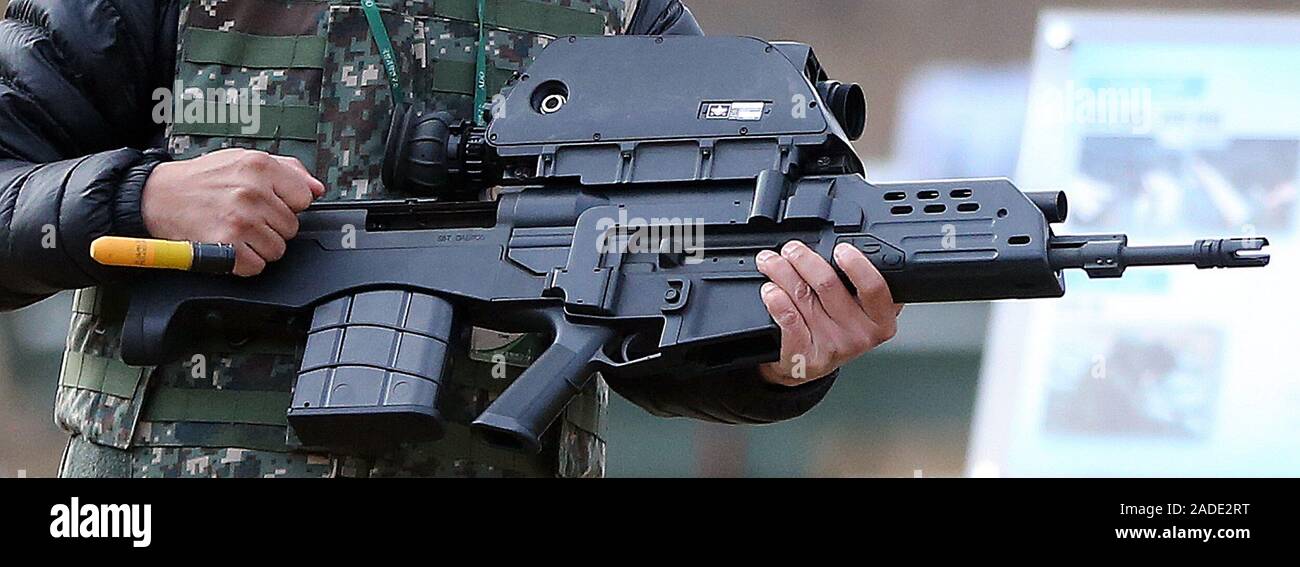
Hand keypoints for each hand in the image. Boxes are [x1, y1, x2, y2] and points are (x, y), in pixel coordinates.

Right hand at [142, 149, 324, 276]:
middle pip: (292, 227)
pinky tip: (229, 245)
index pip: (304, 198)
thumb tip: (316, 188)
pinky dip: (244, 262)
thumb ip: (287, 170)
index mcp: (260, 166)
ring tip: (237, 230)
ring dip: (259, 246)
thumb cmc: (202, 179)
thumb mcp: (243, 159)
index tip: (269, 203)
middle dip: (272, 226)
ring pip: (277, 249)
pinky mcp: (227, 245)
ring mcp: (241, 220)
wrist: (158, 196)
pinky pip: (257, 266)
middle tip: (245, 216)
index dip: (287, 204)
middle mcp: (253, 192)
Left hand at [755, 241, 901, 385]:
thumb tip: (831, 244)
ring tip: (771, 261)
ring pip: (803, 296)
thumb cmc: (834, 327)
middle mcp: (859, 334)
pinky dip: (776, 300)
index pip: (875, 288)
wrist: (808, 365)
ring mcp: (832, 347)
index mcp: (880, 318)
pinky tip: (770, 289)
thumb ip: (854, 281)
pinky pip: (789, 319)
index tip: (840, 248)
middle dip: (805, 259)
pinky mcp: (805, 355)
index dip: (857, 265)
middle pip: (829, 285)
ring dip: (782, 272)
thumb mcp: (856, 307)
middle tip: (792, 249)